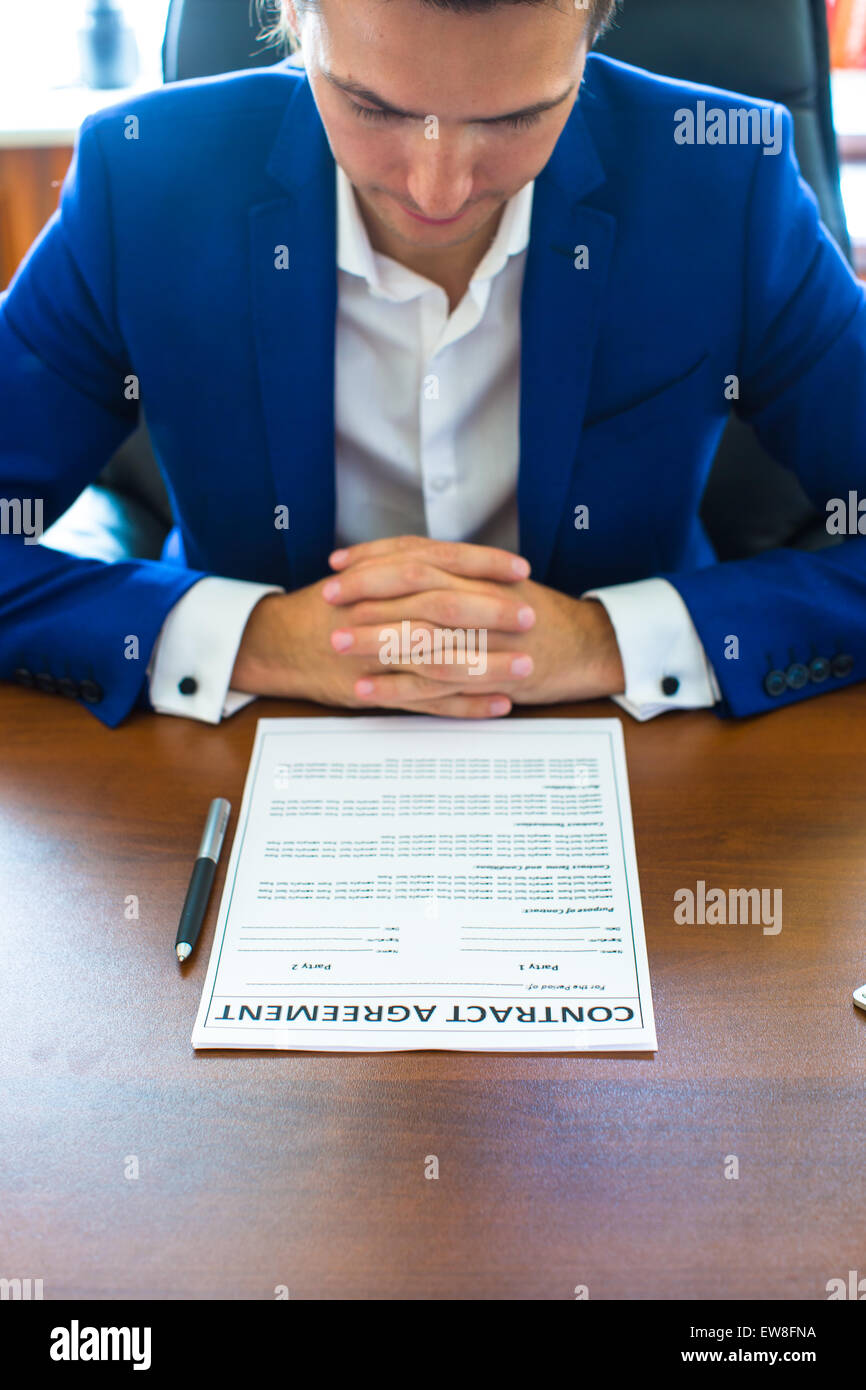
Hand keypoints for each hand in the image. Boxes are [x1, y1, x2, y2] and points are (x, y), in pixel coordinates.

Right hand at [229, 551, 530, 716]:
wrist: (280, 642)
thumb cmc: (328, 608)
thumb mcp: (367, 575)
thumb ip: (410, 567)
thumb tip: (462, 560)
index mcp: (383, 578)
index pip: (441, 562)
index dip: (483, 564)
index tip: (520, 569)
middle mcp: (382, 612)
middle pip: (444, 608)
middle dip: (492, 612)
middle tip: (529, 615)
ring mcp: (380, 654)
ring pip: (441, 658)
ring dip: (488, 663)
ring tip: (527, 666)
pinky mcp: (378, 689)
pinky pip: (427, 701)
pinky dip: (465, 704)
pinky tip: (498, 704)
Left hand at [324, 536, 625, 706]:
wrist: (587, 647)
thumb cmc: (542, 615)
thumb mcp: (499, 582)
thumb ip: (458, 573)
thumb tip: (410, 565)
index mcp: (477, 573)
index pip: (417, 556)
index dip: (374, 558)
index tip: (338, 564)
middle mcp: (478, 599)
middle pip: (412, 589)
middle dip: (364, 593)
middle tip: (327, 598)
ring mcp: (481, 639)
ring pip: (418, 635)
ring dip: (373, 639)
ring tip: (337, 642)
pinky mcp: (483, 677)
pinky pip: (433, 684)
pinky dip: (396, 687)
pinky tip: (364, 689)